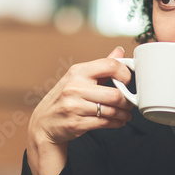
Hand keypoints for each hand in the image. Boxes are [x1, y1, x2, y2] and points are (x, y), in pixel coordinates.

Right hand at [26, 47, 133, 174]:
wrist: (44, 122)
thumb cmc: (65, 98)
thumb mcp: (79, 78)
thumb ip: (101, 66)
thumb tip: (119, 51)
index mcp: (77, 72)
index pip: (109, 65)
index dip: (125, 74)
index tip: (128, 81)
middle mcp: (74, 87)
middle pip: (114, 94)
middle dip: (127, 101)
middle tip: (129, 103)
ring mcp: (74, 106)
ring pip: (111, 110)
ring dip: (124, 114)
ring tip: (125, 114)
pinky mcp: (76, 123)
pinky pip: (105, 123)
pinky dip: (117, 123)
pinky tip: (118, 121)